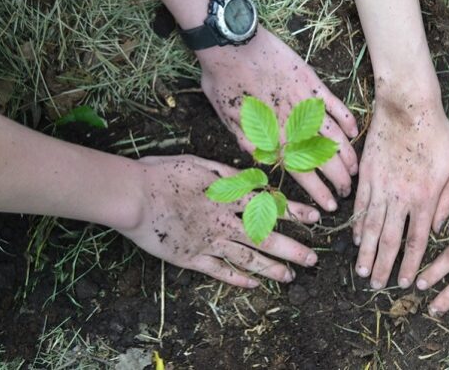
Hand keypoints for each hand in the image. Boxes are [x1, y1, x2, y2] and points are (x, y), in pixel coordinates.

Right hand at [117, 155, 320, 286]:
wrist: (132, 196)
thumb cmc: (163, 173)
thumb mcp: (200, 163)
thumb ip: (229, 172)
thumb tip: (254, 176)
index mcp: (228, 196)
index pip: (269, 205)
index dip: (294, 212)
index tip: (315, 219)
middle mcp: (224, 222)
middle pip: (264, 238)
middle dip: (292, 250)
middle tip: (312, 260)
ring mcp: (208, 242)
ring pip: (247, 258)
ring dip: (270, 269)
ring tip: (290, 278)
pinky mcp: (190, 258)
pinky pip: (219, 271)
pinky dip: (237, 279)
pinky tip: (253, 285)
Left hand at [197, 27, 358, 210]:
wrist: (231, 44)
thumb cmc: (224, 82)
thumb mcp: (229, 121)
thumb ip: (250, 144)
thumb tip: (265, 165)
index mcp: (273, 138)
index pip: (303, 174)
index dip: (319, 192)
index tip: (329, 206)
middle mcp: (294, 125)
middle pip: (325, 159)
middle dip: (340, 180)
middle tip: (347, 192)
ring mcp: (307, 104)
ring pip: (335, 137)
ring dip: (348, 156)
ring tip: (356, 171)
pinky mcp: (312, 83)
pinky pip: (336, 106)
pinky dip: (348, 120)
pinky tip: (355, 133)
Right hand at [353, 99, 448, 288]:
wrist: (408, 106)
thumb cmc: (438, 134)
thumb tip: (440, 227)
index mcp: (427, 197)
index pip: (417, 239)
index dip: (410, 264)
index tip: (406, 282)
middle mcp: (402, 197)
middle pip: (391, 240)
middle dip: (384, 266)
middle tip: (377, 285)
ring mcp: (381, 186)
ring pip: (372, 227)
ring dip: (367, 253)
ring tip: (362, 271)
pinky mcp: (367, 175)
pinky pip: (361, 206)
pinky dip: (358, 225)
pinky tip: (357, 239)